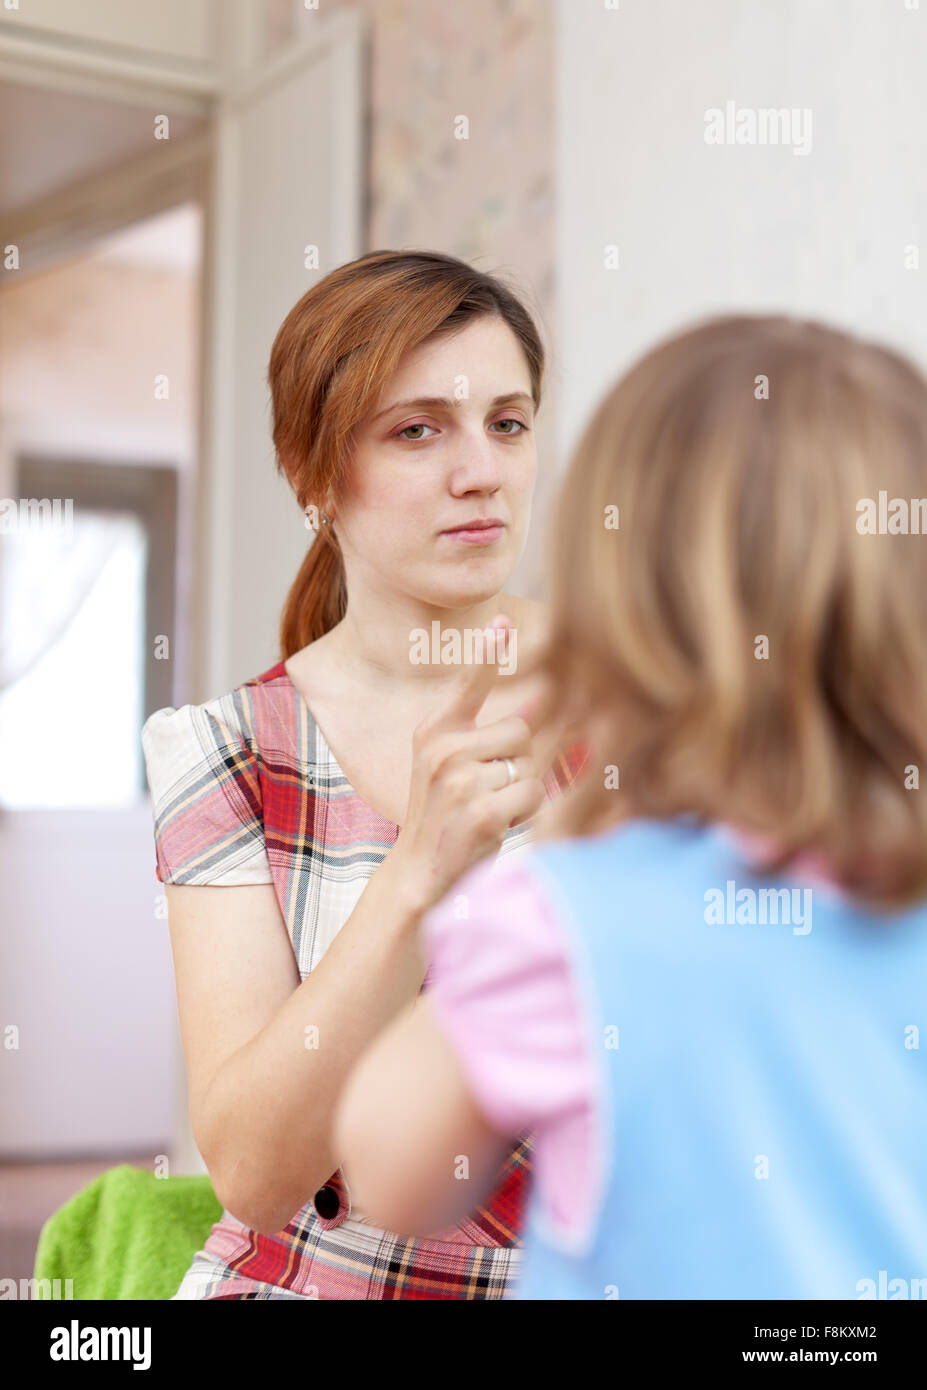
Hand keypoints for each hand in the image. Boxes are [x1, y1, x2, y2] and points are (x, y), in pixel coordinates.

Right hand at [391, 616, 547, 913]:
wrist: (418, 875)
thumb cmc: (446, 817)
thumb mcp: (452, 766)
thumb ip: (485, 731)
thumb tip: (542, 693)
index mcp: (434, 731)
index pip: (468, 684)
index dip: (488, 652)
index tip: (502, 620)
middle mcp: (442, 748)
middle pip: (520, 729)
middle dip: (519, 761)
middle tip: (489, 792)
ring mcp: (458, 779)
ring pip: (528, 764)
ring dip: (522, 791)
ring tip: (490, 811)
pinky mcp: (478, 810)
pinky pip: (532, 792)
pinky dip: (525, 812)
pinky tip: (496, 826)